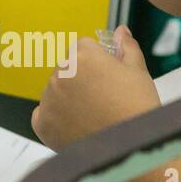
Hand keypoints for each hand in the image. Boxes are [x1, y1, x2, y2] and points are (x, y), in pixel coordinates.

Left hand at [31, 26, 160, 151]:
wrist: (131, 150)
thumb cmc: (137, 110)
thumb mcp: (138, 72)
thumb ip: (126, 47)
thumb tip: (121, 31)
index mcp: (82, 56)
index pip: (83, 48)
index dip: (99, 62)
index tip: (108, 78)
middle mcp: (60, 74)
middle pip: (67, 69)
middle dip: (81, 80)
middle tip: (103, 101)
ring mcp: (48, 100)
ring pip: (56, 92)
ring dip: (68, 99)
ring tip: (93, 116)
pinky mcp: (42, 124)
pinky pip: (44, 115)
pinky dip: (56, 120)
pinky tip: (77, 126)